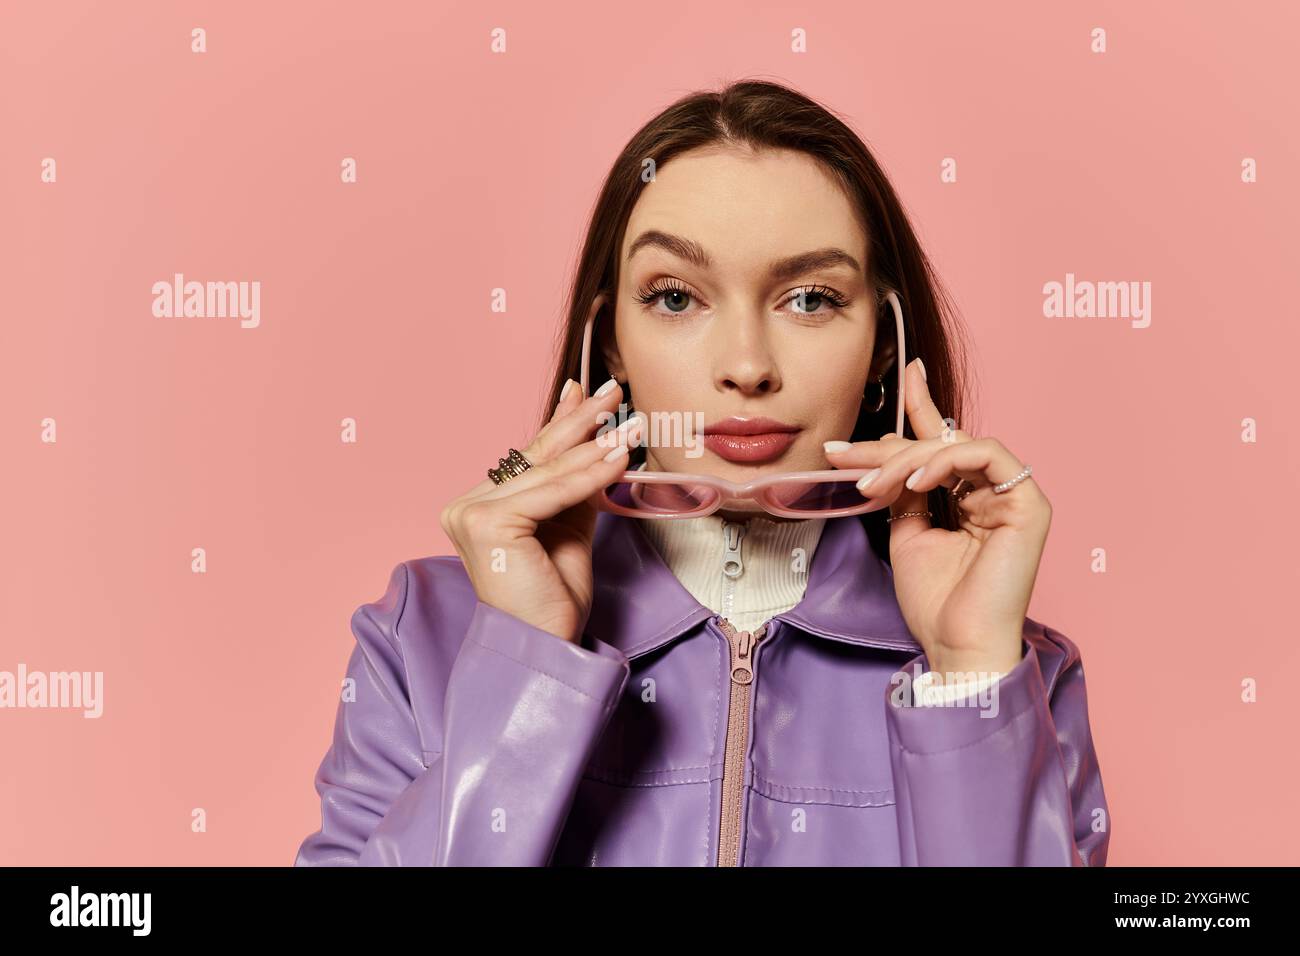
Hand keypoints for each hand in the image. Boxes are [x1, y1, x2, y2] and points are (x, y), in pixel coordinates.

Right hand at [439, 377, 643, 643]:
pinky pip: (552, 492)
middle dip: (582, 421)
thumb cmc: (554, 596)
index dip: (563, 421)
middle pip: (537, 456)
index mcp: (478, 504)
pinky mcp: (486, 523)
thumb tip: (597, 433)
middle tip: (616, 390)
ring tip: (632, 427)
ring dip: (596, 446)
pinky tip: (619, 457)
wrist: (545, 646)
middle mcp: (465, 504)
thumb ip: (576, 481)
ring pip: (548, 472)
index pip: (530, 456)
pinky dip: (589, 475)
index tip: (588, 389)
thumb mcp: (571, 524)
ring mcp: (470, 513)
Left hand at [823, 359, 1050, 680]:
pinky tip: (914, 481)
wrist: (956, 646)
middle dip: (886, 446)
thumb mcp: (907, 532)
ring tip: (873, 484)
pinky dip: (944, 461)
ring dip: (907, 458)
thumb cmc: (936, 602)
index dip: (924, 406)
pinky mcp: (1029, 503)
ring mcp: (1014, 496)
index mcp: (970, 499)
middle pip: (940, 444)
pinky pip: (985, 455)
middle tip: (843, 456)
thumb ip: (905, 491)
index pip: (945, 443)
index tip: (904, 372)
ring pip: (957, 446)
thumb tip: (889, 453)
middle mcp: (994, 492)